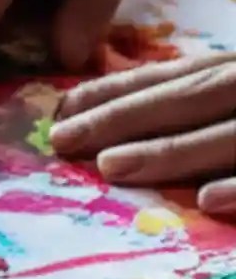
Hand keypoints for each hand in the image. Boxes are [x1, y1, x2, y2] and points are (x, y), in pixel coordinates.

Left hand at [53, 54, 235, 215]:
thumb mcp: (227, 96)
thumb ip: (188, 103)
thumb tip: (106, 128)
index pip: (172, 78)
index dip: (116, 91)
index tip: (60, 111)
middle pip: (191, 98)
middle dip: (124, 117)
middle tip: (63, 138)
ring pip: (229, 135)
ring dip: (169, 150)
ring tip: (109, 165)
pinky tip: (206, 200)